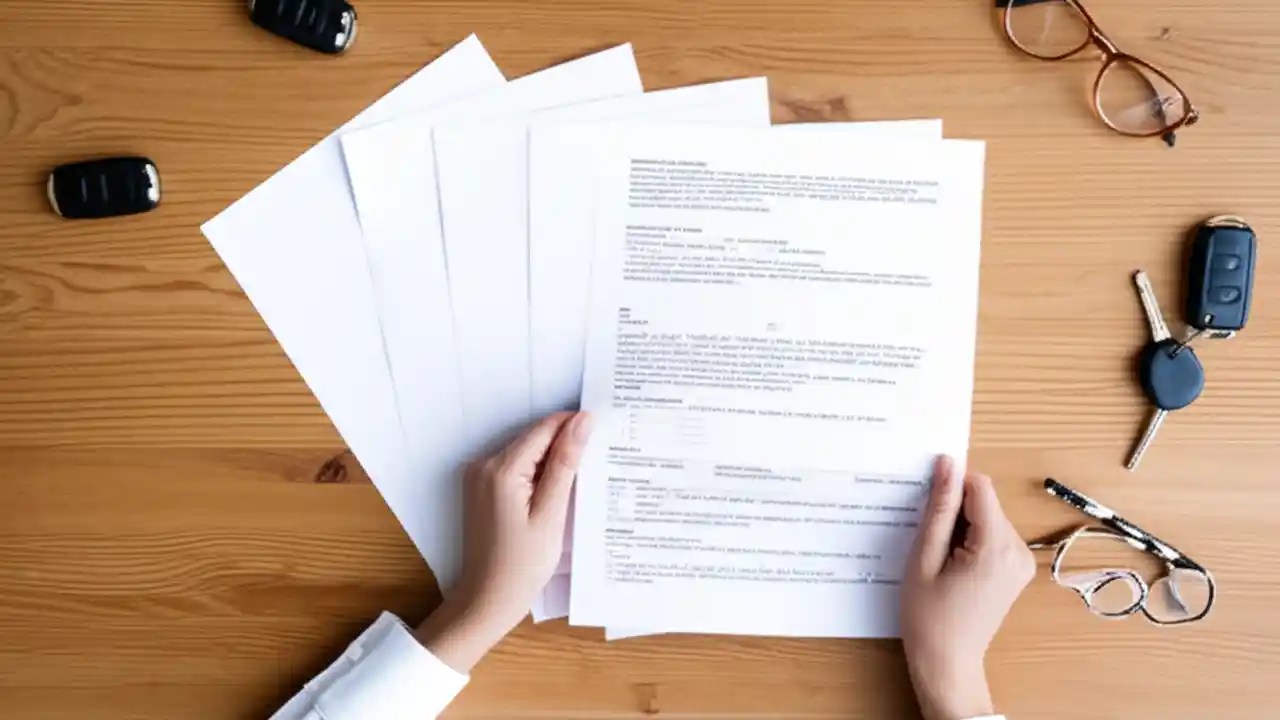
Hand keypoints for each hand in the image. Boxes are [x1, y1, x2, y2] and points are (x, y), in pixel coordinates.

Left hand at [415, 411, 592, 671]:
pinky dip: (536, 473)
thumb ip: (566, 463)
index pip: (544, 429)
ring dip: (552, 460)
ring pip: (525, 452)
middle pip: (533, 438)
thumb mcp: (552, 513)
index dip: (574, 426)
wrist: (487, 598)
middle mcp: (483, 464)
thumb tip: (582, 421)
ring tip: (580, 479)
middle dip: (564, 444)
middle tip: (598, 459)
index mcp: (500, 469)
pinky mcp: (480, 487)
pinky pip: (514, 468)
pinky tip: (555, 492)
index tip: (603, 431)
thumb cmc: (523, 564)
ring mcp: (478, 475)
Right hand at [900, 456, 1034, 719]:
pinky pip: (993, 536)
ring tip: (939, 558)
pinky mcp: (1016, 569)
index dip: (951, 485)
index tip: (926, 501)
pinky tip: (951, 564)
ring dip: (961, 526)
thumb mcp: (924, 557)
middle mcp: (1018, 550)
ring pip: (987, 518)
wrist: (947, 663)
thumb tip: (947, 464)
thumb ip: (939, 508)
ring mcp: (1021, 561)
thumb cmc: (928, 617)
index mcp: (996, 547)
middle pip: (985, 503)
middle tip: (928, 541)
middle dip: (954, 510)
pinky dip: (970, 540)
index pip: (980, 487)